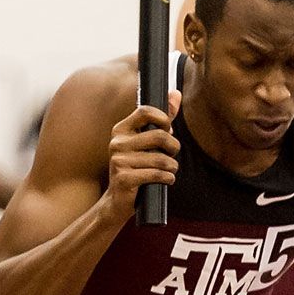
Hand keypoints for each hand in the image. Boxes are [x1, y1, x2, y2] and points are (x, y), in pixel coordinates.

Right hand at [105, 90, 182, 217]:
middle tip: (172, 153)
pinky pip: (156, 174)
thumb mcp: (146, 143)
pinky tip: (166, 180)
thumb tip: (176, 94)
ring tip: (169, 170)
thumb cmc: (136, 168)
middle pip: (159, 135)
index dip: (163, 118)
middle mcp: (117, 143)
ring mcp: (119, 161)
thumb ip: (161, 119)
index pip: (145, 111)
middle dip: (173, 146)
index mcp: (120, 130)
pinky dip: (167, 178)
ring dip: (172, 166)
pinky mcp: (124, 179)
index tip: (168, 129)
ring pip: (161, 158)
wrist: (117, 201)